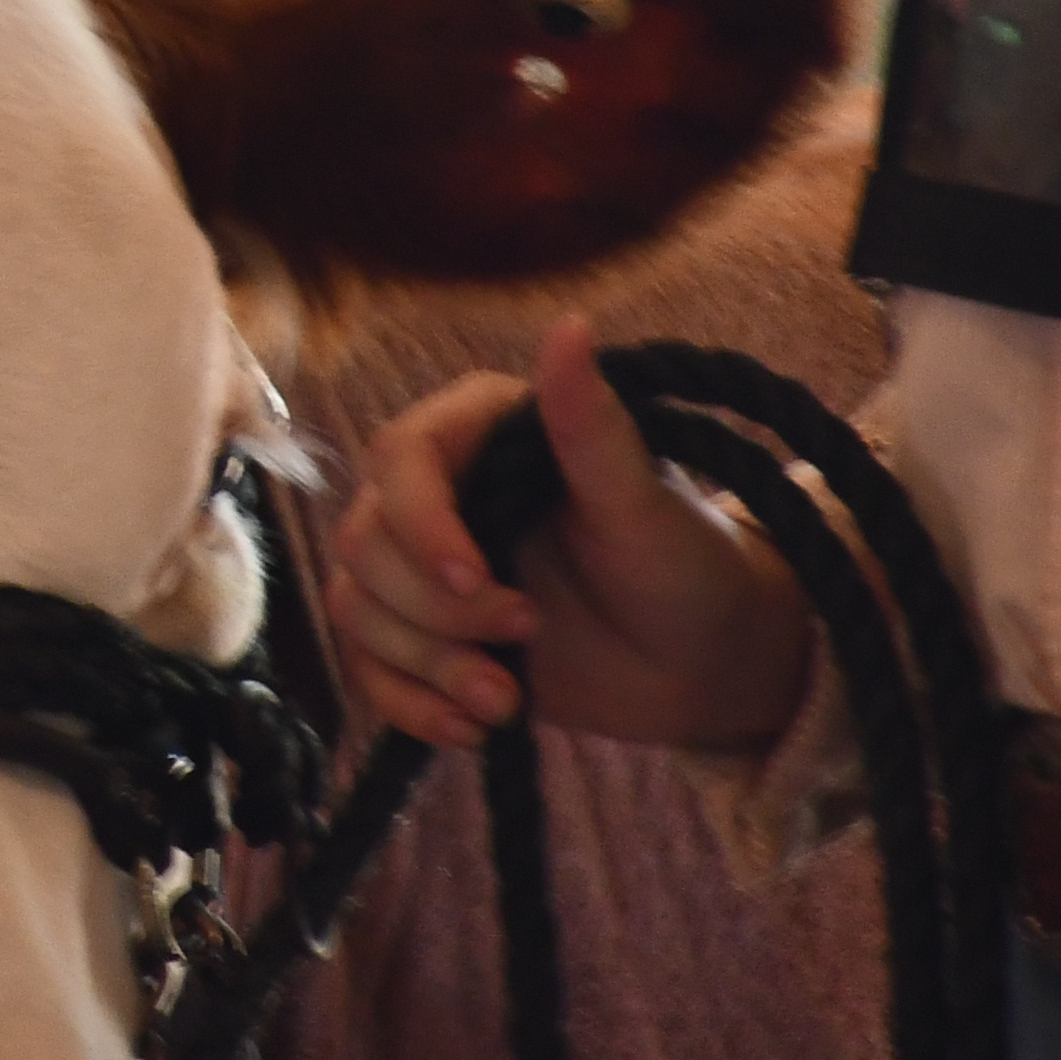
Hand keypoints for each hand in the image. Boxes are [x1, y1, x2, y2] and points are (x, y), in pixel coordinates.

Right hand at [329, 318, 814, 755]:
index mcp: (482, 432)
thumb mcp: (642, 503)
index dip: (421, 524)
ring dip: (423, 666)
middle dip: (434, 611)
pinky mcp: (424, 637)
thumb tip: (570, 328)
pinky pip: (368, 669)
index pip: (400, 459)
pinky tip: (472, 730)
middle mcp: (439, 492)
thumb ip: (593, 426)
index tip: (472, 580)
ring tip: (504, 702)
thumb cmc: (684, 563)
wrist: (702, 660)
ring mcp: (423, 569)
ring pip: (358, 609)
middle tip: (526, 634)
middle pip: (366, 544)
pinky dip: (407, 707)